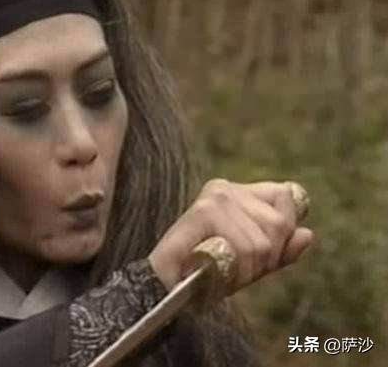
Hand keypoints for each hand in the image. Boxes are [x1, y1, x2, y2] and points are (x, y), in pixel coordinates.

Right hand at [148, 179, 313, 292]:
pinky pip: (246, 246)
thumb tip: (307, 234)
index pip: (288, 197)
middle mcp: (227, 188)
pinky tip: (217, 269)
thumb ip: (280, 249)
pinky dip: (238, 267)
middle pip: (280, 223)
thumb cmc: (208, 272)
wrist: (167, 287)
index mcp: (239, 192)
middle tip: (237, 267)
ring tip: (224, 270)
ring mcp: (215, 197)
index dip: (283, 232)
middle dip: (267, 257)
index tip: (260, 254)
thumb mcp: (253, 263)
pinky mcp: (205, 211)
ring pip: (264, 241)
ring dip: (249, 268)